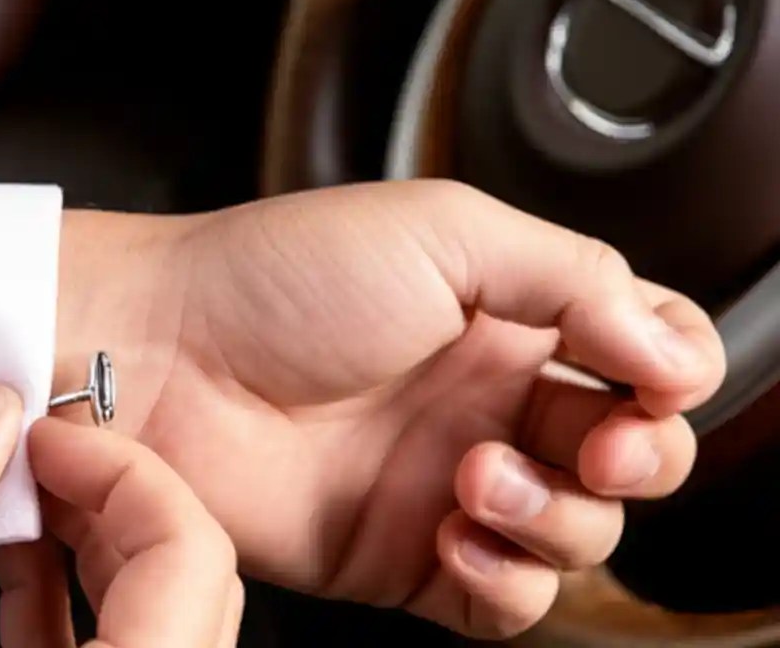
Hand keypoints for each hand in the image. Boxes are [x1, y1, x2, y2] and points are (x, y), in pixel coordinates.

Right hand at [0, 383, 239, 647]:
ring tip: (20, 505)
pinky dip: (66, 614)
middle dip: (107, 504)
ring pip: (150, 634)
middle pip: (184, 591)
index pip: (190, 558)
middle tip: (37, 462)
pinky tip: (11, 574)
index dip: (121, 470)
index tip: (49, 440)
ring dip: (89, 555)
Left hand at [55, 179, 726, 637]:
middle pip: (629, 457)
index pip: (641, 353)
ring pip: (576, 536)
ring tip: (476, 475)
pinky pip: (501, 600)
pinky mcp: (398, 555)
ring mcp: (445, 485)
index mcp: (506, 318)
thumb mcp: (444, 229)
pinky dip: (506, 579)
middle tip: (599, 445)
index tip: (649, 377)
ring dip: (556, 516)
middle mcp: (484, 403)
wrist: (160, 354)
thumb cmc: (273, 276)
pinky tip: (456, 532)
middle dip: (639, 460)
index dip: (669, 373)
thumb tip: (664, 348)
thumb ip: (573, 275)